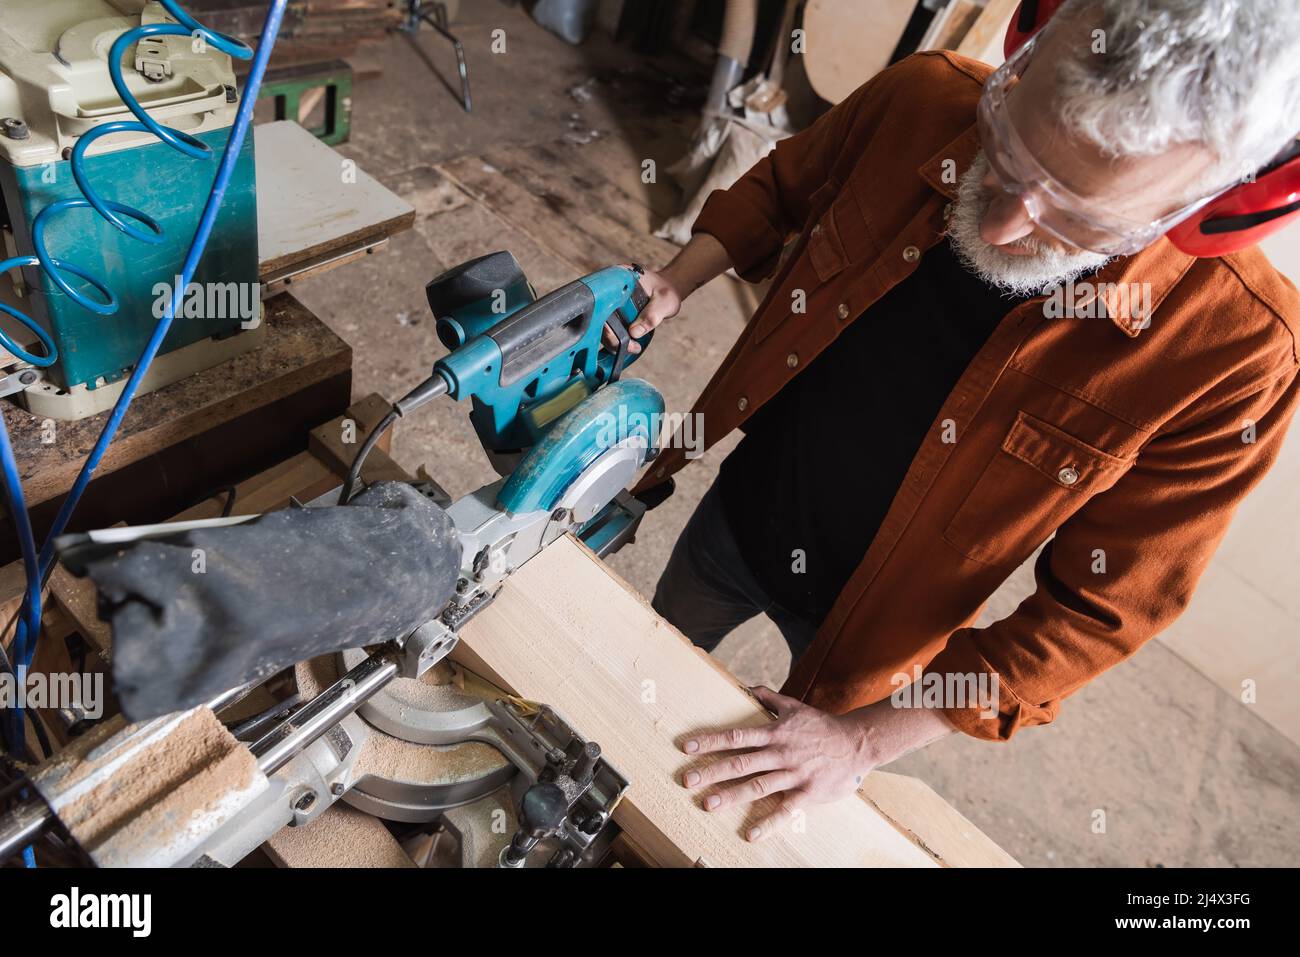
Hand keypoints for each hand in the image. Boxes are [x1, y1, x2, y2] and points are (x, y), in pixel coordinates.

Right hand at [602, 264, 682, 354]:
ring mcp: (609, 300)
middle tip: (631, 347)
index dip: (607, 322)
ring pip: (601, 323)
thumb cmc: (667, 292)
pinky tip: (628, 345)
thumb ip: (652, 315)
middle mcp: (610, 288)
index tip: (621, 338)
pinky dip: (615, 337)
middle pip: (598, 315)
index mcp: (620, 278)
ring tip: (633, 347)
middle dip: (611, 336)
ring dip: (613, 339)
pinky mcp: (612, 310)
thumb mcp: (665, 302)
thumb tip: (634, 333)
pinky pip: (607, 325)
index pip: (603, 301)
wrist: (668, 290)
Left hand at [679, 686, 873, 841]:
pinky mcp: (807, 793)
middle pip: (740, 762)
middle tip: (687, 780)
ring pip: (757, 785)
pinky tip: (750, 835)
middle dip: (712, 771)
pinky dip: (768, 824)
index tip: (687, 748)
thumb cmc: (823, 726)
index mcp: (775, 733)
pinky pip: (785, 810)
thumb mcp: (796, 707)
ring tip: (708, 804)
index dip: (711, 741)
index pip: (736, 737)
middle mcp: (780, 753)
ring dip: (731, 795)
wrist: (858, 742)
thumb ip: (771, 699)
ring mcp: (793, 774)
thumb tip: (750, 687)